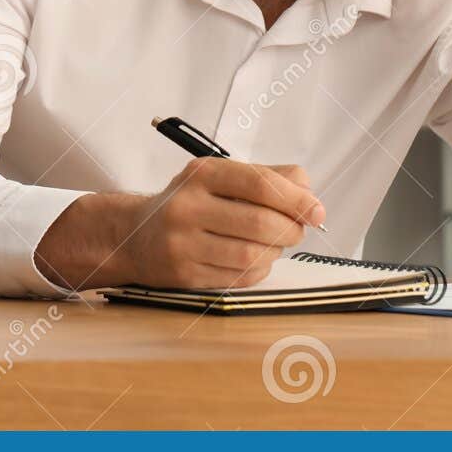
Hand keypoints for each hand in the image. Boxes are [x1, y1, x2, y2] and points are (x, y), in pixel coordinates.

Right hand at [35, 160, 325, 290]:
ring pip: (252, 254)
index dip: (295, 199)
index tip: (317, 209)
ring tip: (274, 244)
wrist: (134, 236)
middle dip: (291, 229)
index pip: (259, 183)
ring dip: (276, 252)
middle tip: (297, 230)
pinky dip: (259, 270)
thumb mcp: (220, 178)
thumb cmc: (190, 204)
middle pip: (260, 222)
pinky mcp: (184, 274)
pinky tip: (253, 260)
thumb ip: (267, 178)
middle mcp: (187, 206)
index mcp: (202, 174)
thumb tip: (307, 191)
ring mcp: (182, 243)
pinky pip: (239, 277)